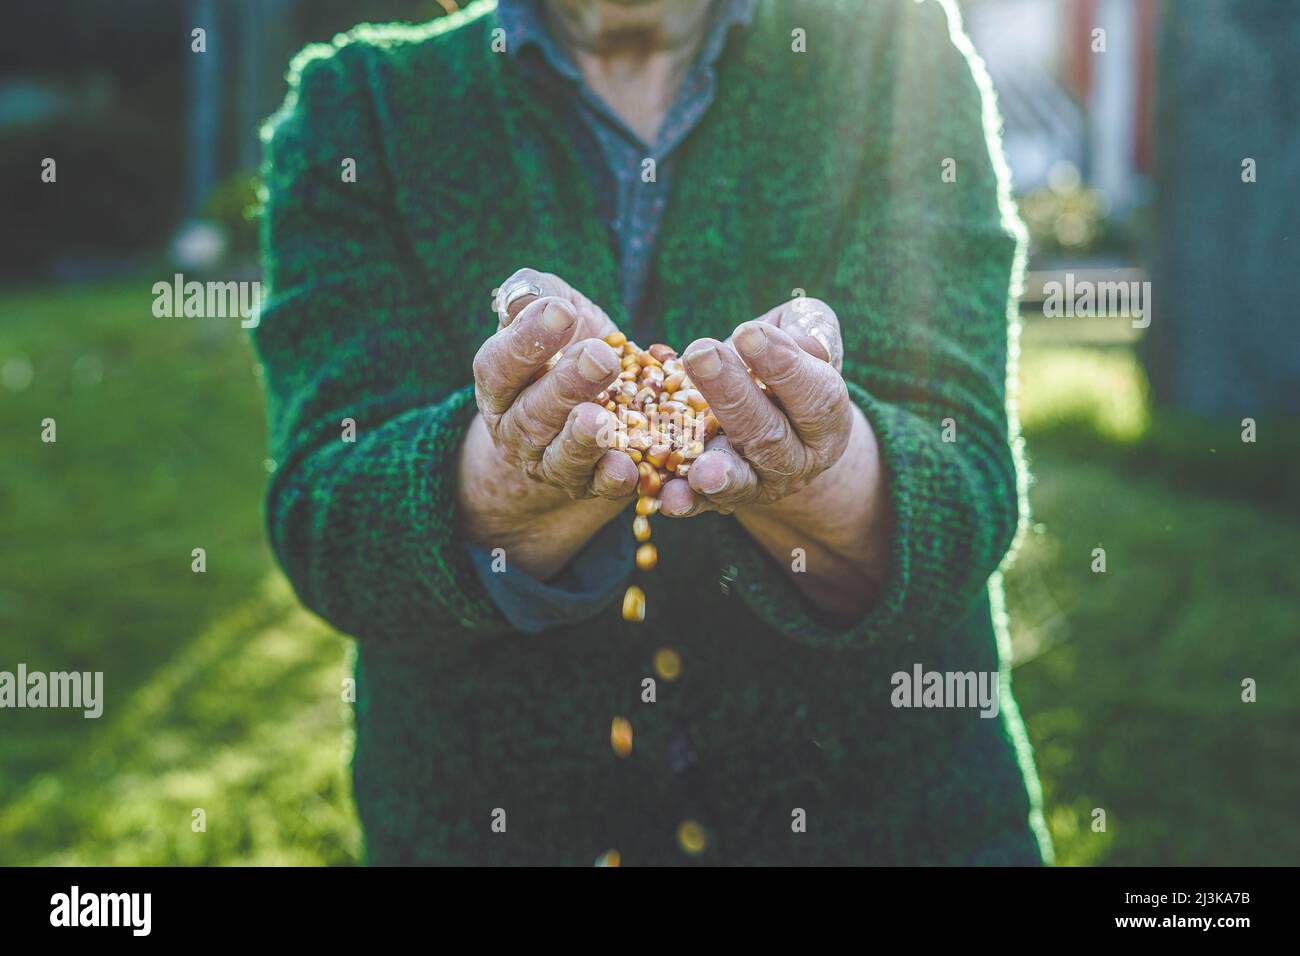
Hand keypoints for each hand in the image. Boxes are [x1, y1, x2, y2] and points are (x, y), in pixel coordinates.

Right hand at [471, 269, 637, 498]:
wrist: (602, 389)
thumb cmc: (570, 339)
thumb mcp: (554, 305)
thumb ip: (533, 293)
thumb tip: (522, 298)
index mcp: (498, 385)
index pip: (497, 367)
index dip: (525, 342)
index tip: (561, 312)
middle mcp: (515, 430)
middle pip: (531, 415)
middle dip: (565, 386)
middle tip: (600, 357)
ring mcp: (549, 462)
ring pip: (560, 457)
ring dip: (581, 440)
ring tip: (602, 418)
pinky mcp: (587, 485)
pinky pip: (596, 488)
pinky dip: (611, 479)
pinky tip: (627, 466)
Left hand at [659, 297, 853, 516]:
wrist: (762, 406)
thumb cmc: (780, 358)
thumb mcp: (801, 328)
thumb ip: (811, 324)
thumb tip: (807, 340)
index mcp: (828, 421)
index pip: (816, 396)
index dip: (785, 366)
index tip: (747, 332)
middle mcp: (799, 460)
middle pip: (770, 435)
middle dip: (733, 395)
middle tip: (700, 354)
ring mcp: (760, 484)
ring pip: (743, 480)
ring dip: (720, 473)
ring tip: (701, 467)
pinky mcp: (720, 498)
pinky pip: (703, 503)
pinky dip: (686, 502)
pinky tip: (669, 498)